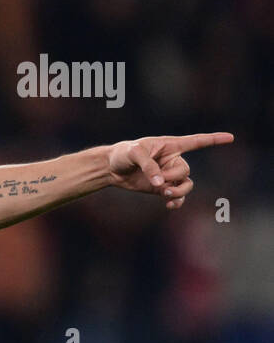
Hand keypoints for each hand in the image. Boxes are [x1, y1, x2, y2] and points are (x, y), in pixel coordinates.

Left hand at [107, 133, 233, 209]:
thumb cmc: (123, 153)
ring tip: (164, 194)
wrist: (111, 168)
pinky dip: (176, 202)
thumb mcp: (134, 153)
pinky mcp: (161, 188)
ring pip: (185, 185)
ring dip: (178, 191)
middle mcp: (172, 160)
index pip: (196, 142)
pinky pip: (177, 196)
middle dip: (174, 177)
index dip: (214, 140)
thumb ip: (148, 166)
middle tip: (159, 180)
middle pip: (185, 170)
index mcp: (170, 146)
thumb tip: (160, 184)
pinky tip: (170, 205)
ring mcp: (168, 175)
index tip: (231, 138)